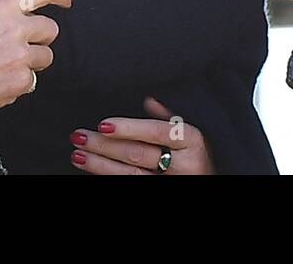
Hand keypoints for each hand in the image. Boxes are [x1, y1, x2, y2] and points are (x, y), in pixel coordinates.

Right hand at [0, 0, 70, 129]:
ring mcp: (22, 56)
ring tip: (6, 67)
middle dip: (39, 37)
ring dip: (32, 61)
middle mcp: (16, 28)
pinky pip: (31, 80)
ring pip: (46, 56)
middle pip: (50, 28)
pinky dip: (19, 83)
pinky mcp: (22, 81)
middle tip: (22, 45)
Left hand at [71, 97, 215, 174]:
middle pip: (138, 154)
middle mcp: (183, 164)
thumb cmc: (201, 152)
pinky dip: (109, 177)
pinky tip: (93, 169)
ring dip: (100, 165)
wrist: (214, 177)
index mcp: (191, 140)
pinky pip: (131, 186)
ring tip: (78, 155)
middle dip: (105, 146)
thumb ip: (172, 115)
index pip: (156, 132)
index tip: (104, 123)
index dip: (129, 128)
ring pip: (130, 175)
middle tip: (80, 137)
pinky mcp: (159, 193)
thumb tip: (148, 99)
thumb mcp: (194, 129)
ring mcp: (170, 182)